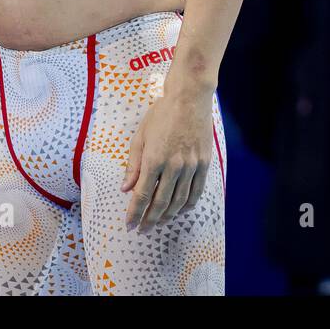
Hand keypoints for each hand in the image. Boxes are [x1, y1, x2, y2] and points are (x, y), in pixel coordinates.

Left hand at [121, 87, 213, 230]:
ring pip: (179, 200)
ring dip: (168, 215)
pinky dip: (188, 205)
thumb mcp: (140, 136)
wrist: (189, 98)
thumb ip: (133, 165)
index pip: (143, 195)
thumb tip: (125, 188)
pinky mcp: (204, 163)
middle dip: (150, 219)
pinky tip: (180, 211)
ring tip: (159, 223)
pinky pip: (197, 191)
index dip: (135, 213)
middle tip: (143, 229)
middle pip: (161, 202)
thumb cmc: (162, 114)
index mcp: (154, 159)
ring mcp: (191, 165)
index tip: (130, 225)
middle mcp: (174, 166)